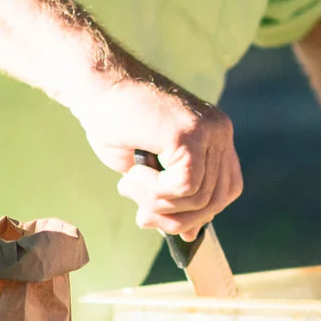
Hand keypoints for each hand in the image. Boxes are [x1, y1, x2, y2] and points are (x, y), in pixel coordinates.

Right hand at [71, 71, 242, 238]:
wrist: (94, 86)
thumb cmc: (114, 122)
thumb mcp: (150, 168)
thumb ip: (173, 196)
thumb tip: (189, 234)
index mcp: (216, 134)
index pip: (226, 189)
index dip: (200, 215)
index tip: (171, 226)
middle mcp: (219, 130)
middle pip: (217, 199)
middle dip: (178, 218)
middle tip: (142, 216)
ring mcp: (208, 131)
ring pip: (198, 198)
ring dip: (158, 204)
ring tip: (128, 186)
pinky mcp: (189, 134)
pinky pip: (183, 188)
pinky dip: (154, 192)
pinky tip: (132, 175)